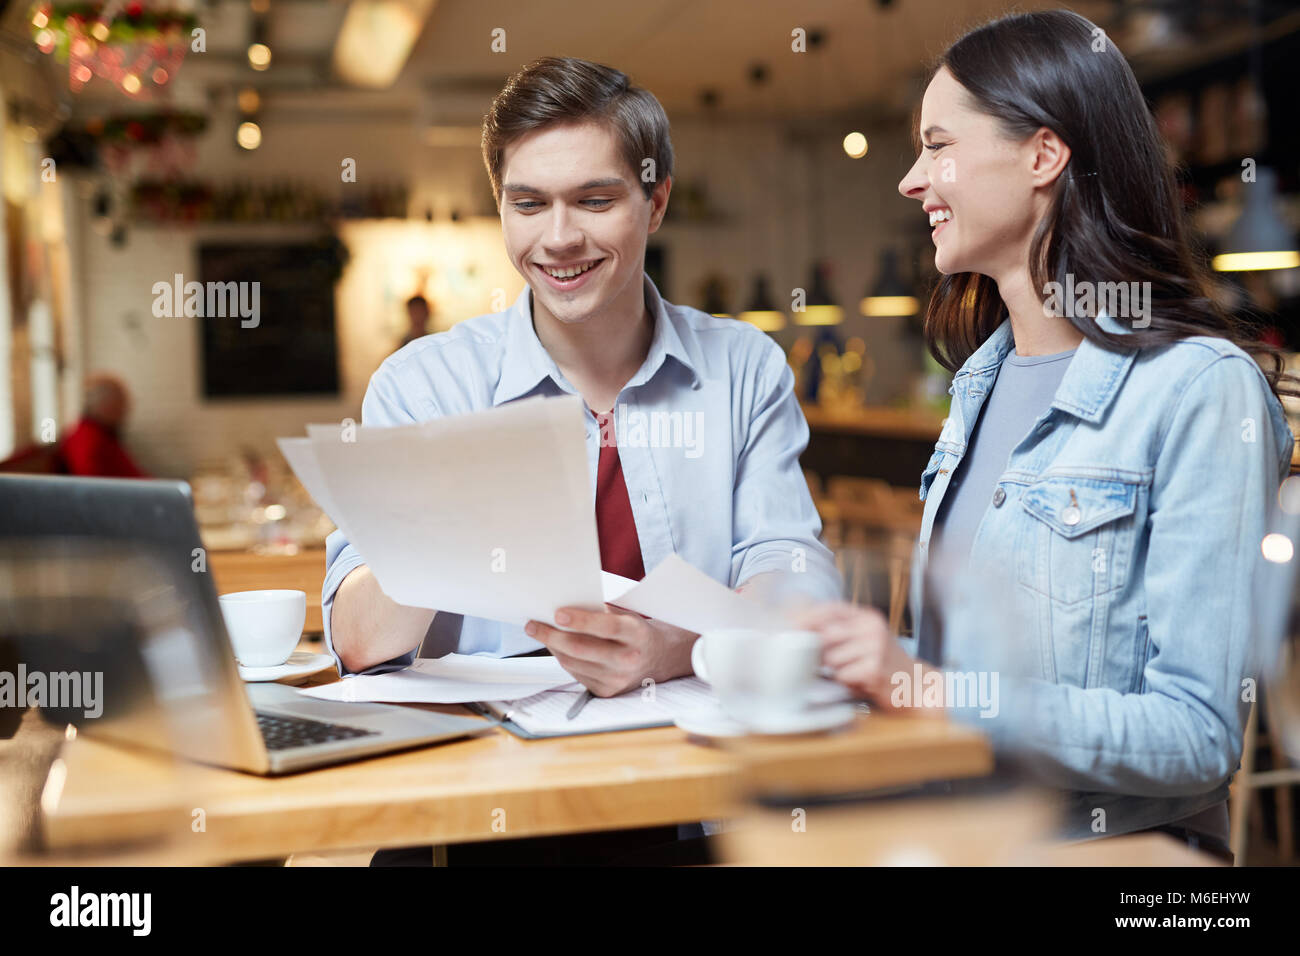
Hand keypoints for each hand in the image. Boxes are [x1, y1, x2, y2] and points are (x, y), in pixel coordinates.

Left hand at [525, 606, 697, 696]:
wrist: (659, 658)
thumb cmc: (636, 631)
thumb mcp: (627, 615)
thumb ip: (601, 610)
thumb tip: (565, 604)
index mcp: (636, 634)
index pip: (605, 627)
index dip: (580, 620)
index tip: (557, 613)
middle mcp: (628, 659)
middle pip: (581, 648)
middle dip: (552, 635)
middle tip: (533, 625)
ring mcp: (617, 679)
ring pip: (573, 662)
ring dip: (552, 646)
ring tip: (540, 632)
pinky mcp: (607, 692)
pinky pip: (576, 673)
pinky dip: (563, 658)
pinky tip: (557, 647)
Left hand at [795, 602, 939, 715]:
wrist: (917, 685)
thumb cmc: (884, 663)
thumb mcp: (866, 639)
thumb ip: (840, 632)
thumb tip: (800, 628)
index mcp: (867, 617)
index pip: (830, 609)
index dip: (807, 618)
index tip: (790, 627)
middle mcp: (871, 627)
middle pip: (825, 636)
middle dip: (821, 652)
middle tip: (829, 662)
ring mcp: (875, 647)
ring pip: (832, 658)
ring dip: (836, 670)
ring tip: (853, 672)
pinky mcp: (875, 669)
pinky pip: (843, 675)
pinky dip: (847, 682)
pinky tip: (862, 682)